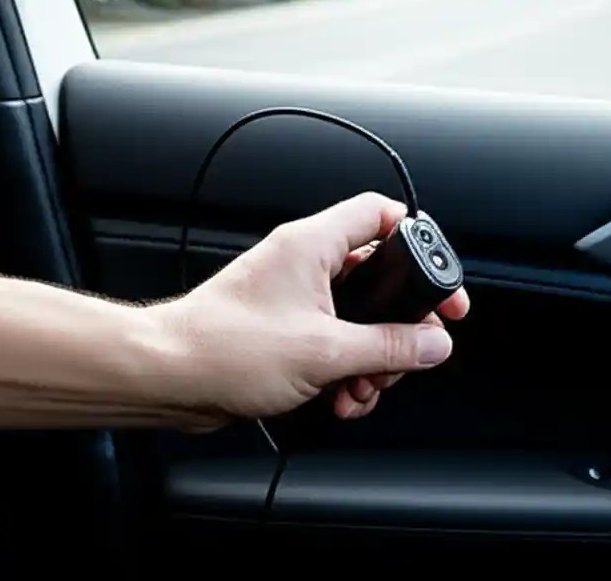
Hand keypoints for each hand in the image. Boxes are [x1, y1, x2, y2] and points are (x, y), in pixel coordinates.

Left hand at [145, 192, 469, 431]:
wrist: (170, 377)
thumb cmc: (225, 348)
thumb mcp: (326, 351)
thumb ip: (388, 346)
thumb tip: (432, 343)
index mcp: (312, 245)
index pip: (380, 214)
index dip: (420, 242)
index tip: (441, 285)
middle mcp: (302, 263)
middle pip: (377, 280)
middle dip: (397, 327)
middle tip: (407, 354)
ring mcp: (292, 297)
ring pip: (358, 320)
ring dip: (370, 359)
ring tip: (361, 387)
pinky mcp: (283, 330)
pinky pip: (333, 344)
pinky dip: (344, 371)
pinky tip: (340, 397)